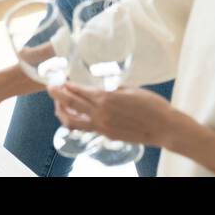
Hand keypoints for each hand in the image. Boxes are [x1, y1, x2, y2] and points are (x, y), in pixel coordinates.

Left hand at [51, 83, 176, 146]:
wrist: (164, 127)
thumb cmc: (152, 104)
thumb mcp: (131, 88)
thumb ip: (113, 88)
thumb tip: (103, 86)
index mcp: (106, 98)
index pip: (78, 91)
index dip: (67, 85)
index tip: (60, 79)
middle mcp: (100, 113)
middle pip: (70, 104)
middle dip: (57, 95)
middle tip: (50, 88)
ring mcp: (102, 126)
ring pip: (72, 122)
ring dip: (62, 112)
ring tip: (59, 105)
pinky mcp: (107, 135)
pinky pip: (85, 128)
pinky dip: (77, 121)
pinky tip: (76, 116)